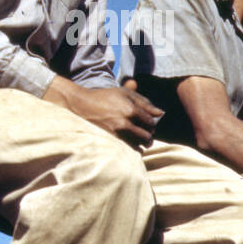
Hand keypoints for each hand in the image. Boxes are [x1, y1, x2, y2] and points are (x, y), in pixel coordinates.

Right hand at [45, 80, 162, 145]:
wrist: (82, 105)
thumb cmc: (105, 97)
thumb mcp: (125, 93)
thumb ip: (144, 102)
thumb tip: (161, 113)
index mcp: (130, 110)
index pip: (151, 122)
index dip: (152, 124)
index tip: (148, 123)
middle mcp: (124, 123)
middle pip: (147, 136)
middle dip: (149, 135)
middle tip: (145, 133)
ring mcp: (116, 134)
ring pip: (138, 145)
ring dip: (141, 143)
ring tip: (138, 138)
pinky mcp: (109, 141)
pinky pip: (128, 150)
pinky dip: (132, 148)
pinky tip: (130, 142)